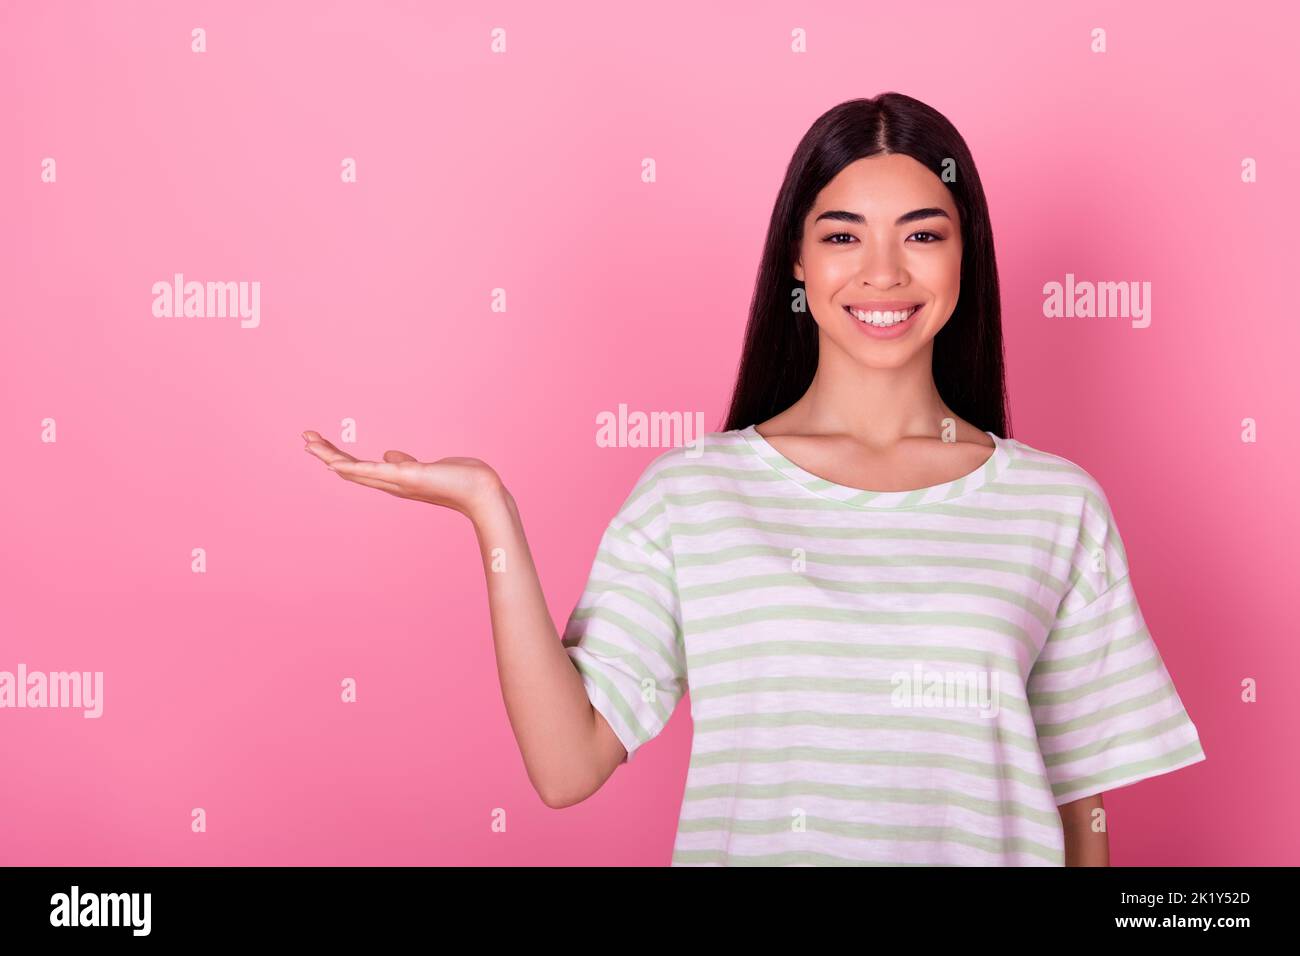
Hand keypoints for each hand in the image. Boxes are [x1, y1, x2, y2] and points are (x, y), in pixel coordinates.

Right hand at [301, 430, 504, 519]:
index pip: (361, 468)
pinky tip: (334, 462)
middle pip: (351, 470)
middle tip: (305, 438)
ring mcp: (397, 482)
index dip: (339, 456)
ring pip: (355, 470)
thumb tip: (390, 454)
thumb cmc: (461, 481)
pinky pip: (372, 471)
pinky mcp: (406, 477)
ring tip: (309, 442)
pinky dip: (352, 467)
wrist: (481, 493)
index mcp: (395, 480)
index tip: (321, 443)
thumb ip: (405, 463)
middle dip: (327, 454)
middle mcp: (392, 484)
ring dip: (330, 456)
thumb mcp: (427, 468)